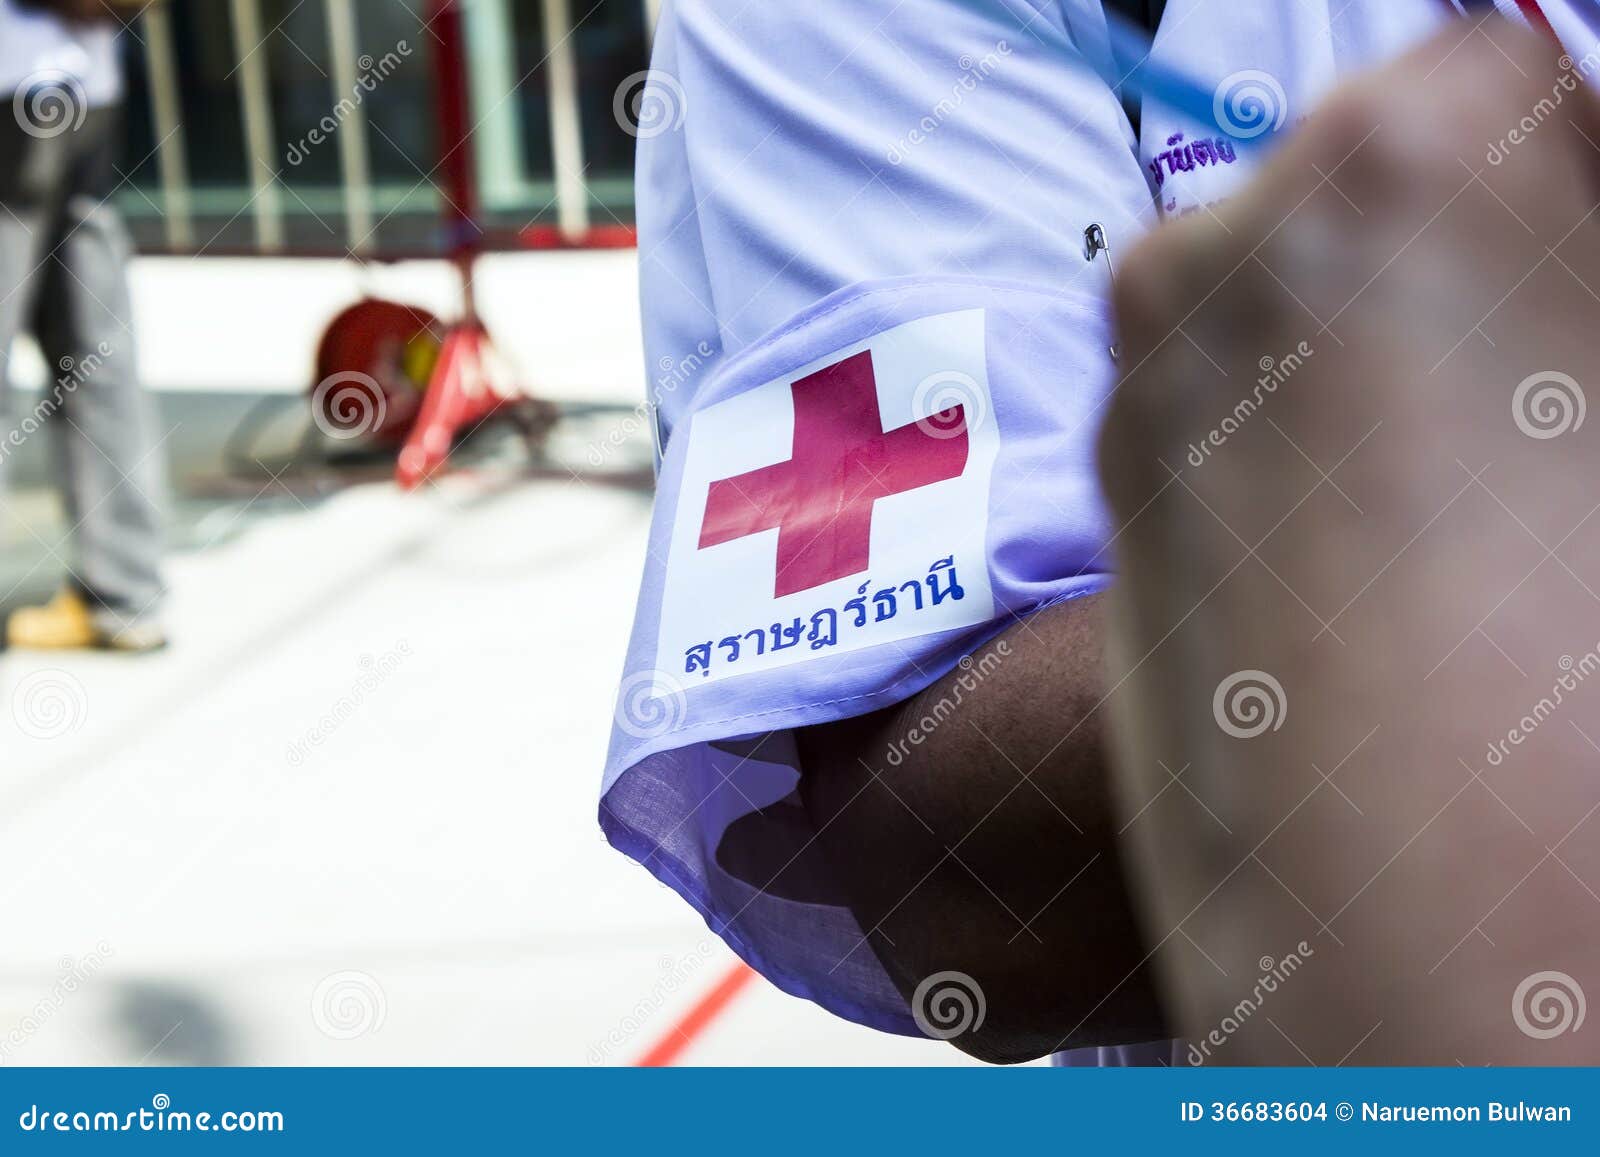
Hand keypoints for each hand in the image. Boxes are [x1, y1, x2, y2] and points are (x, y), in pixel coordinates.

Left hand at [1100, 17, 1599, 1063]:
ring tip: (1449, 498)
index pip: (1498, 79)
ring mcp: (1148, 356)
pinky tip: (1359, 548)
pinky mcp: (1110, 475)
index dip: (1558, 189)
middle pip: (1375, 181)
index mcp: (1412, 141)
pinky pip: (1226, 394)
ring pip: (1293, 291)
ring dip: (1369, 342)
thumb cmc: (1575, 643)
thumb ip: (1569, 254)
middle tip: (1529, 402)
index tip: (1567, 290)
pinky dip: (1290, 427)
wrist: (1418, 885)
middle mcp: (1227, 225)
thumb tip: (1545, 252)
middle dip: (1458, 253)